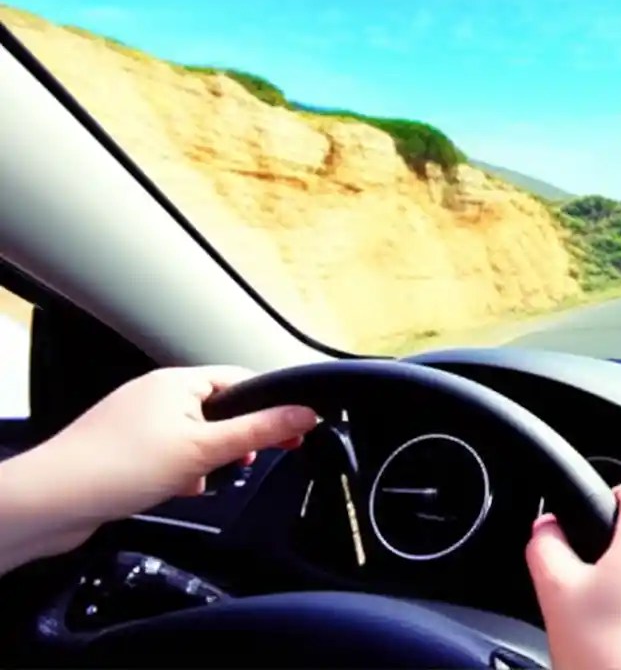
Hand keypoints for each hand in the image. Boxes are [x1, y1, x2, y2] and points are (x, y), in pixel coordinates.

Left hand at [0, 366, 315, 566]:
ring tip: (204, 478)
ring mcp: (138, 421)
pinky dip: (183, 470)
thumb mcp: (205, 449)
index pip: (243, 382)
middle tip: (251, 460)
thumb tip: (304, 413)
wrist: (52, 501)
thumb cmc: (115, 467)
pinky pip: (171, 454)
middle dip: (238, 439)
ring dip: (209, 458)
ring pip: (196, 435)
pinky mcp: (124, 448)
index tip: (295, 429)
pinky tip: (180, 488)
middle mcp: (157, 394)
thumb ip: (260, 430)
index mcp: (178, 381)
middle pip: (221, 410)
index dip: (272, 406)